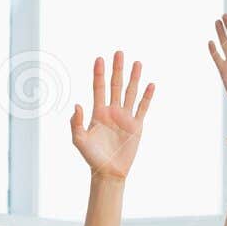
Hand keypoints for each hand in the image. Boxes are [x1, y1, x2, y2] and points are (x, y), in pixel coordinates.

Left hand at [70, 53, 153, 180]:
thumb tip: (77, 104)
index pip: (99, 87)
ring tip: (137, 63)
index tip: (99, 58)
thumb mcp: (79, 140)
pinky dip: (147, 97)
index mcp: (98, 112)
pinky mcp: (136, 126)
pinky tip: (150, 85)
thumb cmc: (92, 157)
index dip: (98, 73)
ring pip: (130, 93)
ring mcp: (125, 118)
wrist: (108, 172)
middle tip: (119, 53)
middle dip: (117, 69)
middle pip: (115, 85)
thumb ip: (75, 123)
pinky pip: (142, 108)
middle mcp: (112, 111)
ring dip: (134, 78)